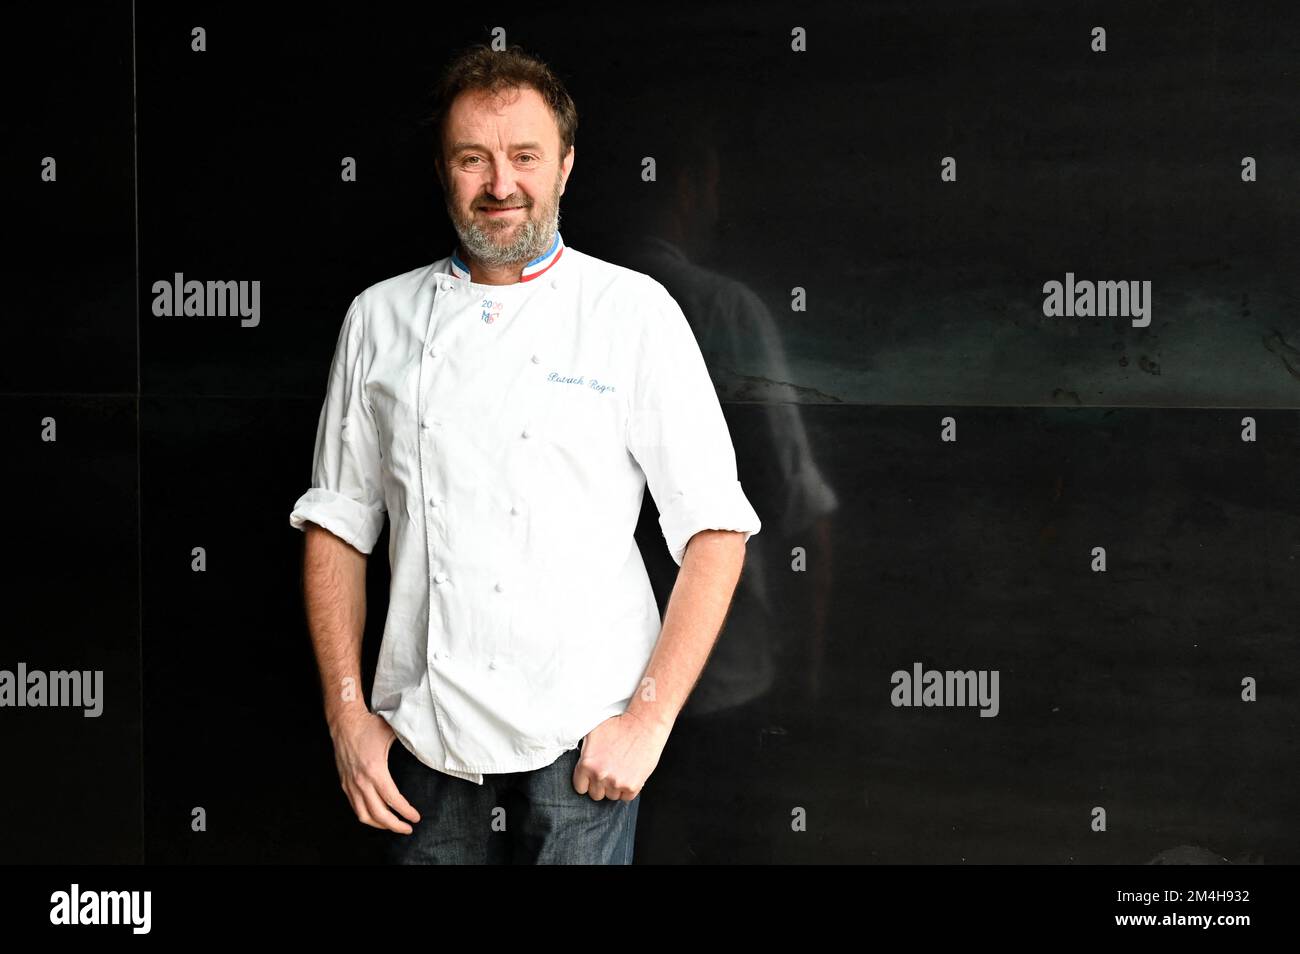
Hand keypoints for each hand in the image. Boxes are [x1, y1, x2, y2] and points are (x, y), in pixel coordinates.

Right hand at [330, 710, 421, 832]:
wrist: (345, 722)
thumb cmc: (369, 726)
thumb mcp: (392, 734)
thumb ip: (409, 743)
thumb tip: (425, 748)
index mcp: (375, 771)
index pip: (393, 800)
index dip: (405, 812)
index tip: (415, 818)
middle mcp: (361, 782)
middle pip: (379, 814)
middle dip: (395, 825)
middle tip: (408, 828)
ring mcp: (351, 784)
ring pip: (364, 815)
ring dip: (379, 824)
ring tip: (393, 826)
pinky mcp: (345, 784)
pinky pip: (355, 807)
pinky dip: (367, 816)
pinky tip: (377, 815)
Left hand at [573, 710, 670, 800]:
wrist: (643, 724)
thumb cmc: (618, 725)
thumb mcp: (593, 734)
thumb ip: (582, 752)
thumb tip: (576, 762)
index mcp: (586, 764)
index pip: (580, 787)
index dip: (587, 781)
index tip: (594, 776)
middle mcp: (599, 776)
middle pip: (595, 794)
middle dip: (601, 785)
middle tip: (610, 771)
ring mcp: (616, 782)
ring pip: (611, 796)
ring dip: (615, 787)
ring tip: (621, 770)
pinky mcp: (632, 786)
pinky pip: (626, 797)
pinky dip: (628, 789)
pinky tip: (630, 774)